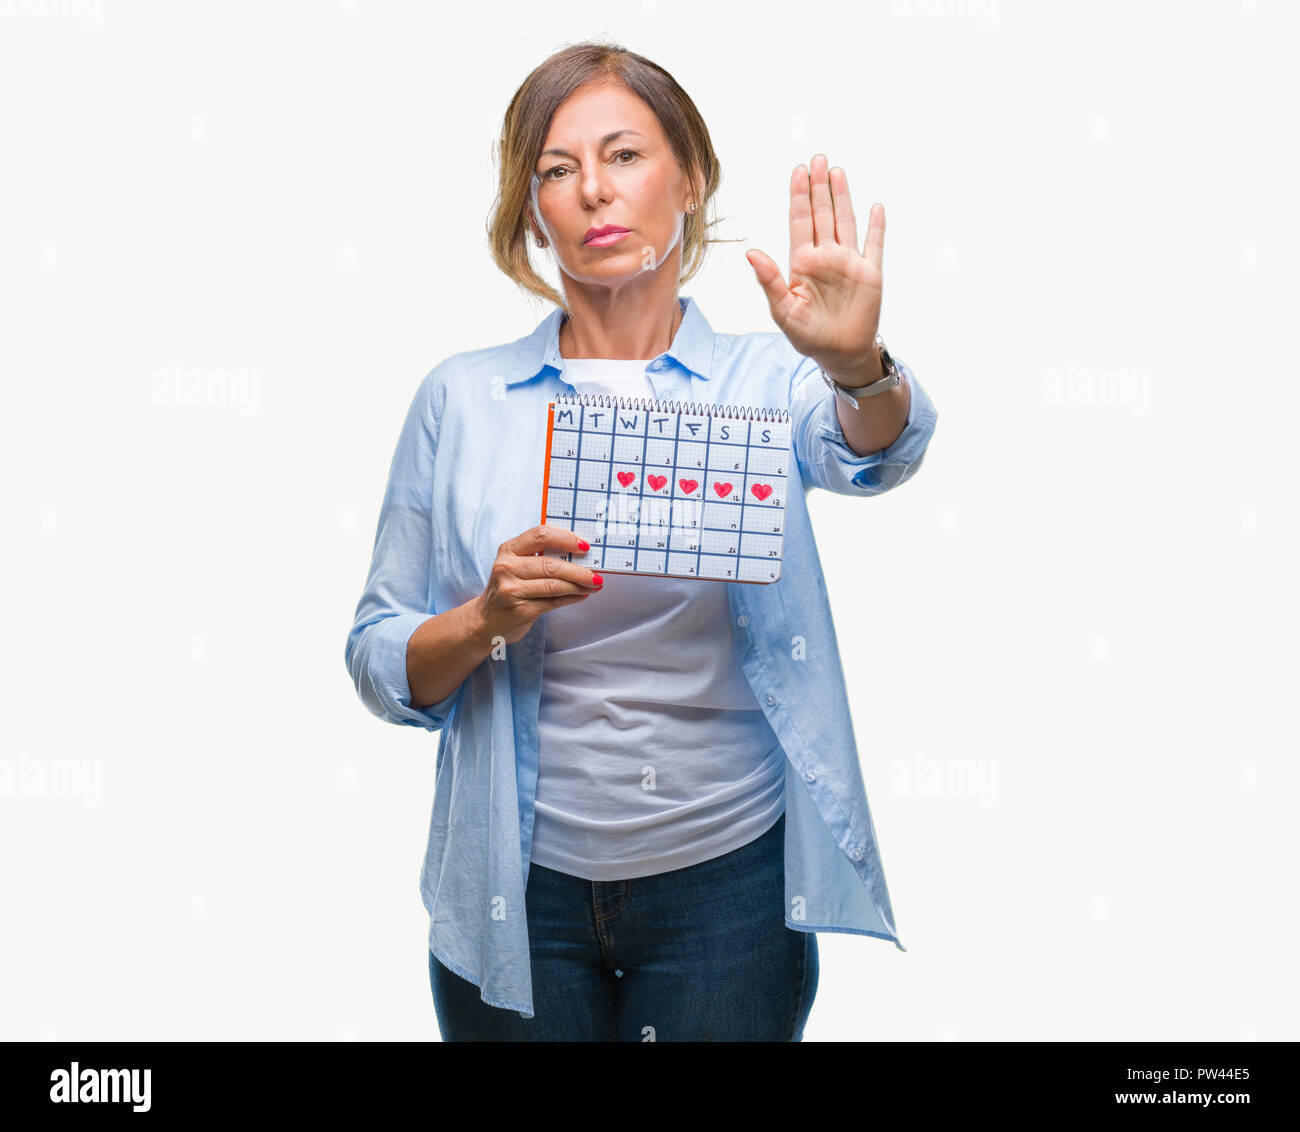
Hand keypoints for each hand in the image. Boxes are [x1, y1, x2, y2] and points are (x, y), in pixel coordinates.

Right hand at [474, 524, 602, 644]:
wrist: (486, 620)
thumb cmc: (509, 587)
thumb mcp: (516, 565)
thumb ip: (540, 555)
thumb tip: (579, 552)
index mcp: (508, 550)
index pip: (540, 535)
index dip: (566, 539)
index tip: (585, 546)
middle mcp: (506, 568)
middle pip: (550, 564)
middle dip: (579, 570)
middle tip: (597, 573)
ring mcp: (511, 590)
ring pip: (554, 585)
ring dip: (579, 585)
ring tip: (594, 584)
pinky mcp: (520, 610)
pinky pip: (553, 602)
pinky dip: (571, 598)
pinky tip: (582, 595)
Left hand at [746, 154, 884, 383]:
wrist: (839, 355)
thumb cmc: (808, 336)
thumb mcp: (783, 311)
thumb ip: (768, 281)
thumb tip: (750, 253)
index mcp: (803, 263)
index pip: (800, 222)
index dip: (799, 196)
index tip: (798, 171)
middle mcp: (826, 257)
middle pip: (822, 214)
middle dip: (818, 187)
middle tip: (816, 159)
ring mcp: (849, 263)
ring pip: (845, 221)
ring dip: (842, 196)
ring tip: (836, 171)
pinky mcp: (870, 274)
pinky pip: (874, 245)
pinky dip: (876, 227)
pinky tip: (875, 207)